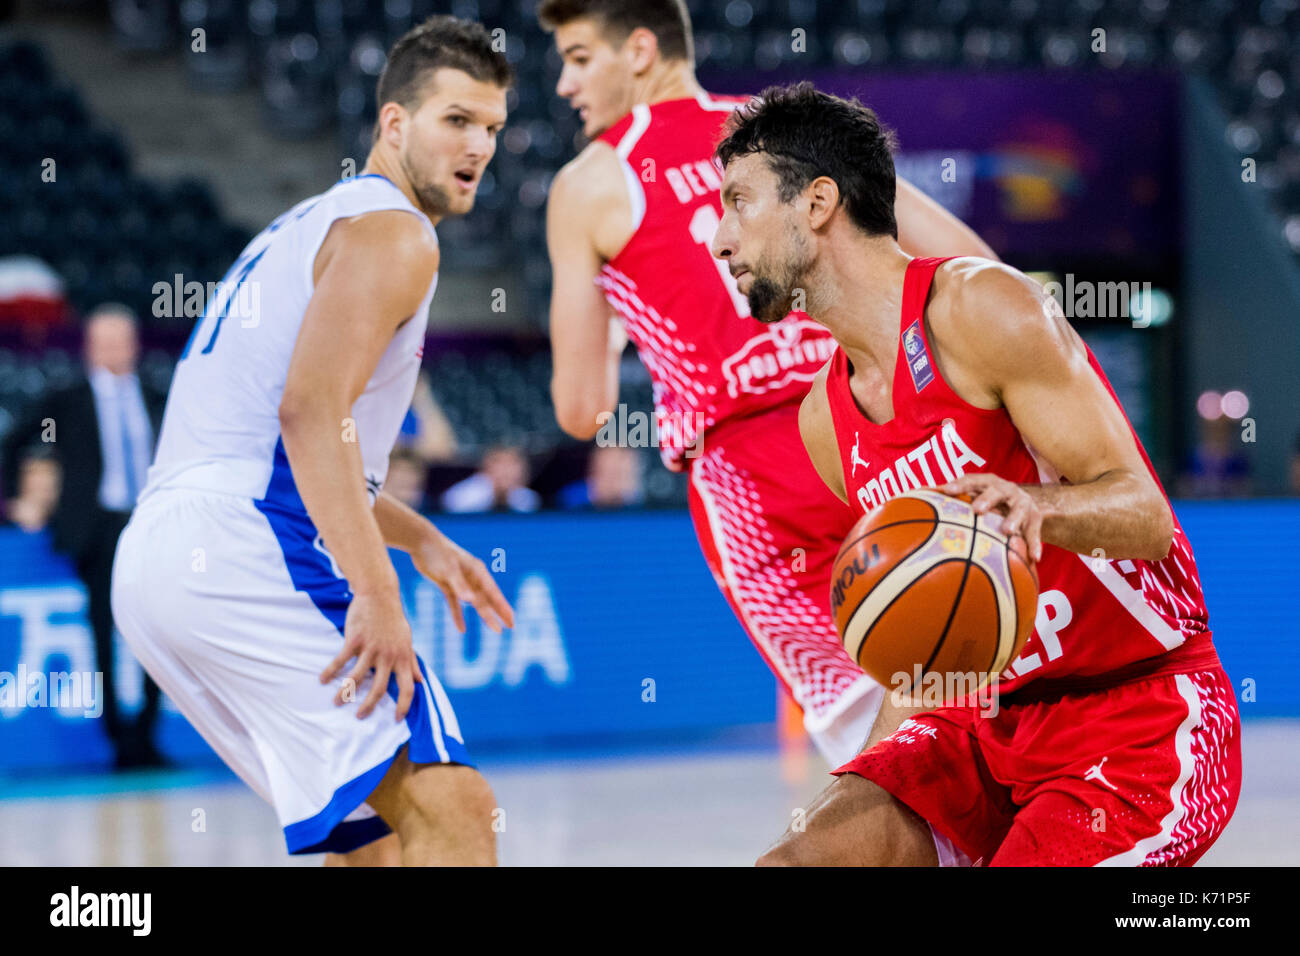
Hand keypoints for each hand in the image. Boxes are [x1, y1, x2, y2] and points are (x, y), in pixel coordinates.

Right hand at [321, 590, 422, 721]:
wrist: (380, 595)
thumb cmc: (394, 620)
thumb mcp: (407, 641)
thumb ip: (412, 662)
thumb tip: (422, 681)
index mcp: (403, 657)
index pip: (408, 687)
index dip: (405, 706)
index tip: (397, 720)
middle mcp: (389, 655)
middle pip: (380, 688)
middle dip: (369, 706)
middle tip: (360, 716)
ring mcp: (371, 648)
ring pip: (357, 677)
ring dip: (345, 693)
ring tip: (336, 702)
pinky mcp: (355, 640)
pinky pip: (341, 660)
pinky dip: (331, 671)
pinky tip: (323, 679)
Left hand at [412, 529, 514, 633]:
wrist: (420, 541)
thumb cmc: (437, 552)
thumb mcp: (449, 568)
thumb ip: (460, 585)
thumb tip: (471, 600)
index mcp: (477, 571)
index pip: (493, 593)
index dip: (502, 607)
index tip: (511, 620)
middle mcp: (471, 577)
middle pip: (488, 599)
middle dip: (499, 613)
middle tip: (511, 626)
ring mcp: (460, 581)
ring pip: (475, 602)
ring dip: (485, 615)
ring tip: (496, 628)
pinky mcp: (447, 584)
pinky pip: (455, 604)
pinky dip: (458, 616)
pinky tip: (461, 629)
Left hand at [939, 474, 1043, 561]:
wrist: (1026, 503)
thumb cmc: (989, 500)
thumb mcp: (974, 494)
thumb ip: (951, 494)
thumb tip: (918, 491)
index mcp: (987, 482)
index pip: (972, 480)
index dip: (959, 484)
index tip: (946, 490)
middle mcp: (1006, 489)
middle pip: (996, 491)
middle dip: (987, 499)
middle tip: (977, 509)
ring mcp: (1022, 503)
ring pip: (1019, 510)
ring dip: (1014, 520)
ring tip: (1008, 531)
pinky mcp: (1035, 519)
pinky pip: (1035, 533)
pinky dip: (1034, 544)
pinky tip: (1033, 558)